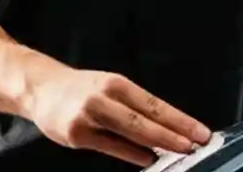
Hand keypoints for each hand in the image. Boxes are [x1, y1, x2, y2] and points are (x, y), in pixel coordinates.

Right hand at [25, 66, 212, 166]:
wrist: (42, 89)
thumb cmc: (82, 89)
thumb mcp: (110, 87)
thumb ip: (135, 107)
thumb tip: (168, 126)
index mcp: (117, 83)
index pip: (156, 104)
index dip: (180, 120)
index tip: (200, 131)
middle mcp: (104, 97)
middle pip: (146, 119)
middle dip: (175, 133)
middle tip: (196, 144)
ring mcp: (89, 116)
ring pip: (130, 132)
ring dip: (158, 143)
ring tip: (179, 151)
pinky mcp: (76, 134)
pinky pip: (110, 146)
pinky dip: (132, 154)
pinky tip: (148, 159)